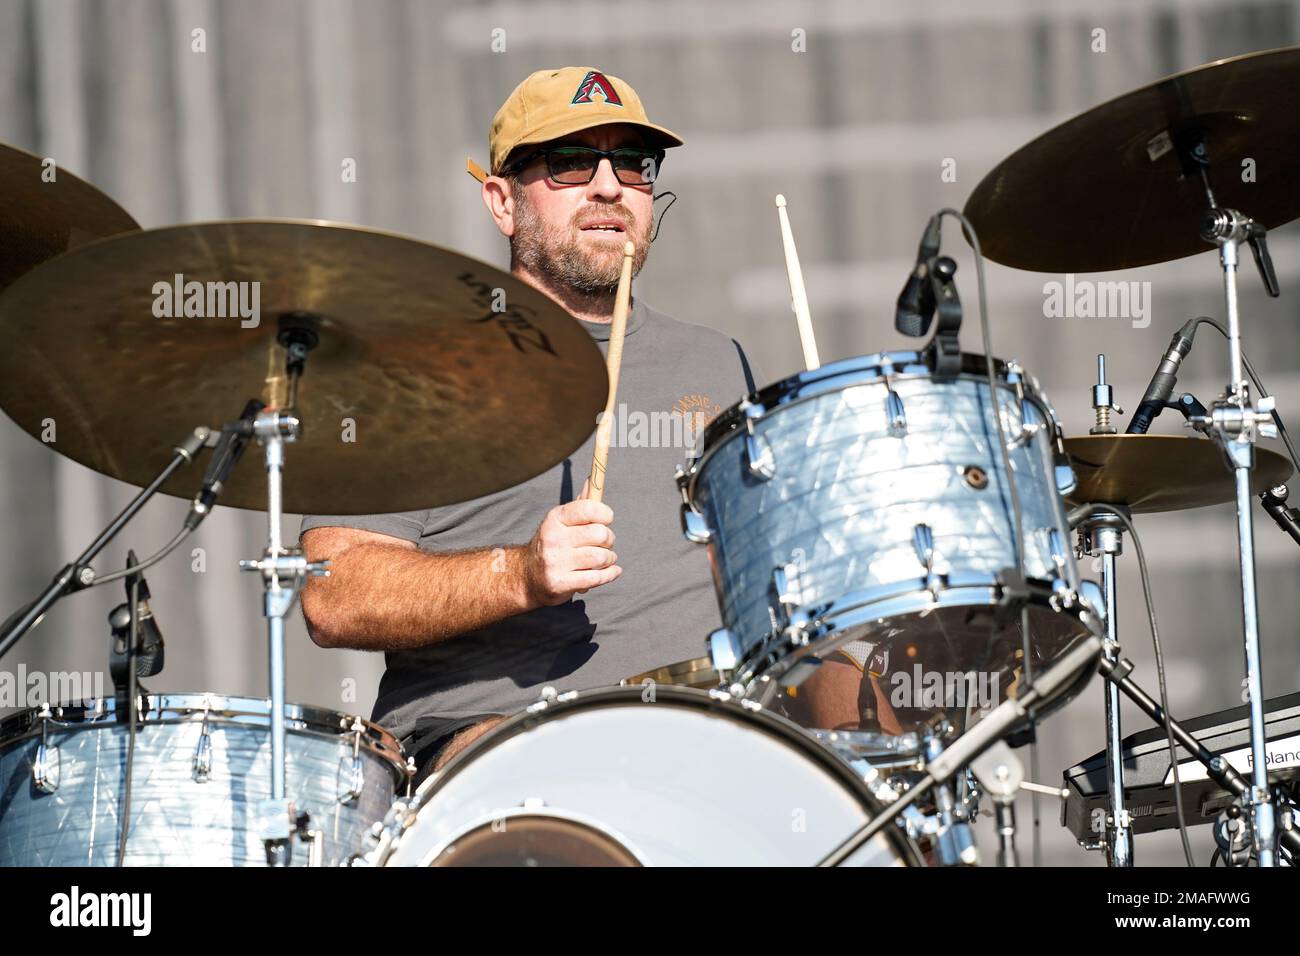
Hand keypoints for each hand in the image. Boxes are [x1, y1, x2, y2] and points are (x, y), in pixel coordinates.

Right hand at [523, 480, 619, 605]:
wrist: (528, 576)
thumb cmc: (554, 544)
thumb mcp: (562, 522)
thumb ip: (581, 503)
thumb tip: (592, 478)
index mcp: (555, 519)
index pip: (589, 508)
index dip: (605, 513)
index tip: (607, 519)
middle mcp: (553, 539)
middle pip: (600, 534)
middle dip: (609, 539)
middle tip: (605, 543)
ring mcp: (555, 562)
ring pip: (601, 557)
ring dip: (609, 558)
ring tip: (605, 559)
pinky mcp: (560, 583)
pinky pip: (597, 578)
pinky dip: (610, 574)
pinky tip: (612, 571)